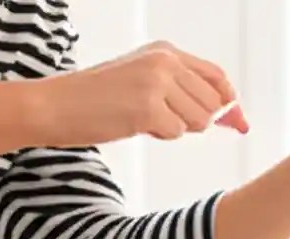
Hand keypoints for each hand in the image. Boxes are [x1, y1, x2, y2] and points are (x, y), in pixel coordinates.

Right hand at [32, 41, 249, 146]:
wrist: (55, 106)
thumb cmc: (99, 99)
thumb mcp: (144, 81)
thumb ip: (185, 91)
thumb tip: (234, 116)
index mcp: (165, 51)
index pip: (217, 76)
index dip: (229, 101)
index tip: (234, 120)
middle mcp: (165, 62)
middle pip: (214, 103)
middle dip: (197, 120)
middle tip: (163, 118)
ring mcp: (157, 83)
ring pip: (199, 121)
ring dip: (177, 128)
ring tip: (144, 118)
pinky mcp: (148, 108)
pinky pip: (177, 134)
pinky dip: (160, 136)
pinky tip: (134, 125)